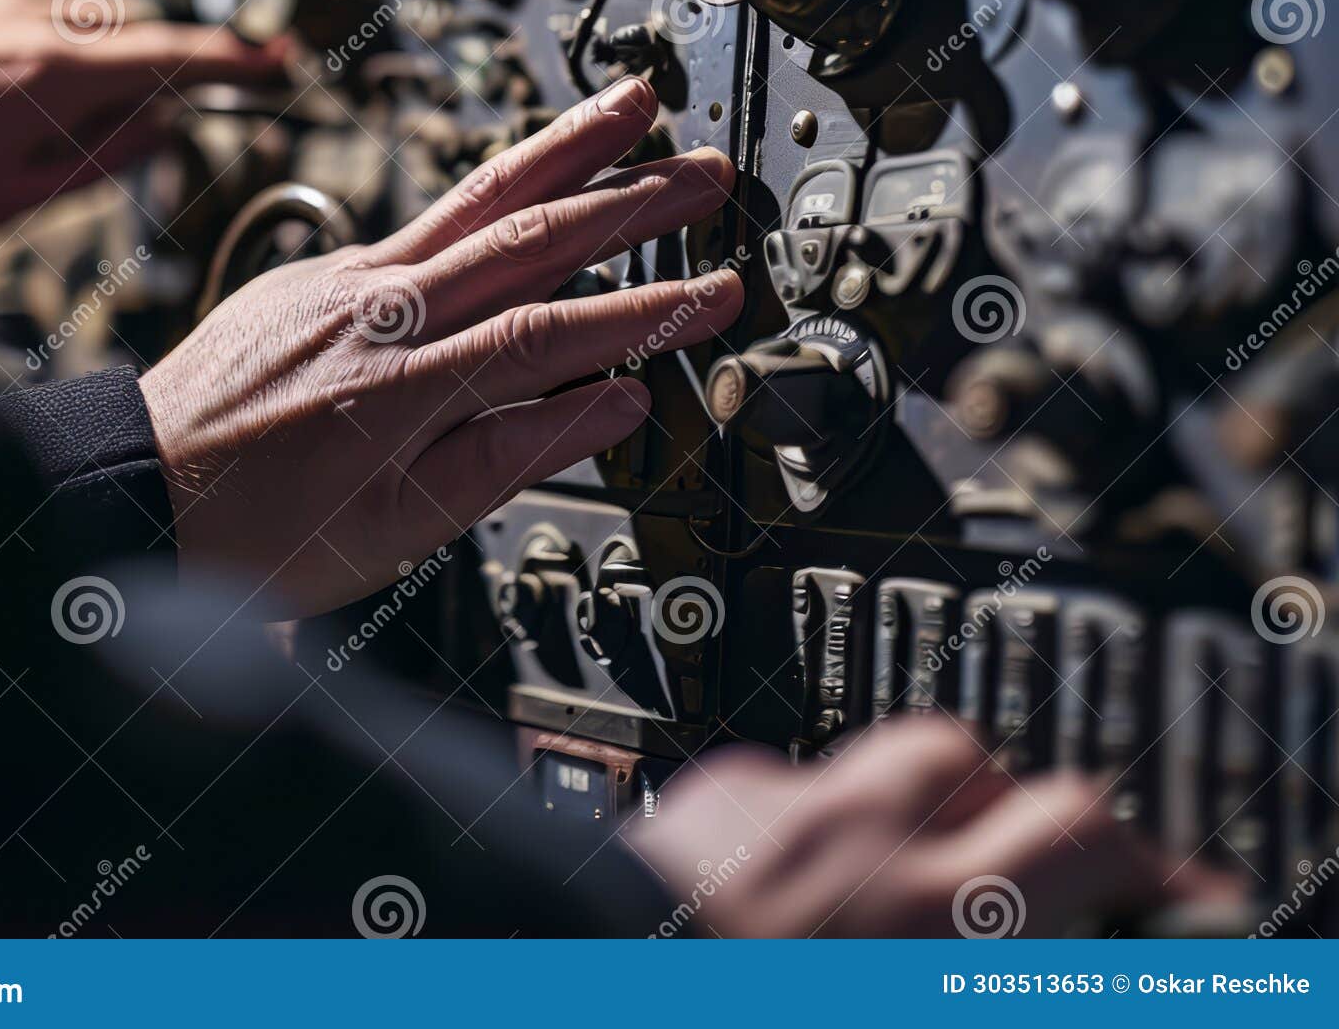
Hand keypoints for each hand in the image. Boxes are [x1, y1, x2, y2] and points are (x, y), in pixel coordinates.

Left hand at [0, 0, 284, 229]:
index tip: (279, 59)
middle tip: (88, 141)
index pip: (176, 56)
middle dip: (128, 84)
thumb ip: (103, 158)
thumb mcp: (17, 198)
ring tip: (1, 127)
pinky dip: (21, 52)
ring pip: (69, 27)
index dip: (235, 59)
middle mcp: (38, 18)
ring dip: (69, 70)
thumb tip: (159, 125)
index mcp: (63, 73)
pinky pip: (17, 15)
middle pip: (124, 40)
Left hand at [139, 75, 741, 616]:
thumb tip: (613, 403)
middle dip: (630, 198)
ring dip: (564, 148)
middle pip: (529, 233)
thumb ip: (511, 456)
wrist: (135, 491)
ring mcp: (345, 278)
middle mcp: (381, 311)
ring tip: (631, 103)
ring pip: (475, 197)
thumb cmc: (259, 536)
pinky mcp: (318, 270)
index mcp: (406, 385)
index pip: (555, 331)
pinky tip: (527, 174)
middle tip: (707, 171)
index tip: (720, 289)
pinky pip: (423, 217)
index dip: (649, 310)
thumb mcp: (396, 530)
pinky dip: (488, 188)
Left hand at [631, 717, 1241, 937]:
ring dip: (935, 803)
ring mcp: (787, 811)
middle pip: (1007, 782)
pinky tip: (801, 869)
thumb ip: (983, 964)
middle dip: (1044, 828)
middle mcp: (864, 854)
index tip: (1186, 893)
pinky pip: (802, 779)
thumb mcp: (912, 997)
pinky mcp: (715, 796)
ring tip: (919, 863)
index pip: (1089, 848)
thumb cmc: (720, 1002)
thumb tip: (1033, 941)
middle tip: (1044, 881)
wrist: (570, 988)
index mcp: (929, 932)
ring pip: (907, 756)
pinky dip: (824, 816)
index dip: (1159, 871)